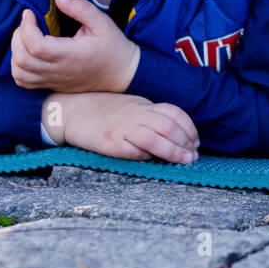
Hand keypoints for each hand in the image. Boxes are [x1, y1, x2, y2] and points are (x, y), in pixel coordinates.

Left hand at [11, 0, 140, 93]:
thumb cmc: (113, 47)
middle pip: (22, 60)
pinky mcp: (52, 85)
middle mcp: (59, 71)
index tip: (30, 13)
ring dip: (16, 53)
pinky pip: (24, 82)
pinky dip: (19, 68)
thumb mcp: (102, 23)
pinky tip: (28, 54)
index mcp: (70, 55)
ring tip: (26, 38)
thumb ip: (80, 8)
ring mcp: (54, 80)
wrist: (122, 74)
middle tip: (27, 23)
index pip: (36, 46)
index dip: (26, 27)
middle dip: (17, 37)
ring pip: (19, 73)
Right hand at [42, 92, 199, 162]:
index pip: (174, 113)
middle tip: (193, 156)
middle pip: (169, 126)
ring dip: (173, 152)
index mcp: (143, 105)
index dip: (189, 128)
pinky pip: (132, 150)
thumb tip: (177, 134)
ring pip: (154, 138)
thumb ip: (152, 116)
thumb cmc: (106, 110)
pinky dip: (146, 156)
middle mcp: (135, 114)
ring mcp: (122, 128)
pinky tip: (153, 161)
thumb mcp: (133, 106)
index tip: (196, 142)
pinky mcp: (109, 142)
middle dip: (185, 142)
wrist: (73, 109)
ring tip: (184, 161)